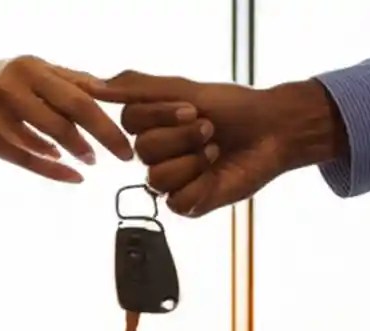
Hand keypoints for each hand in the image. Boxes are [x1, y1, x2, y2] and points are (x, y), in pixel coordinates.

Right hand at [0, 56, 134, 182]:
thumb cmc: (1, 85)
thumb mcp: (32, 73)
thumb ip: (68, 81)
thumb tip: (111, 90)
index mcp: (33, 66)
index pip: (81, 93)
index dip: (108, 117)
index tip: (130, 137)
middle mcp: (15, 83)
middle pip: (70, 111)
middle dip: (102, 136)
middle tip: (123, 156)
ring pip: (48, 135)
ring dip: (75, 151)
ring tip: (91, 160)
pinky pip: (26, 157)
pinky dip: (52, 169)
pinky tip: (72, 176)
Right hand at [89, 72, 347, 215]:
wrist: (274, 131)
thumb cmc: (233, 108)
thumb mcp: (184, 88)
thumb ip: (139, 88)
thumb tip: (95, 86)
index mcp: (151, 126)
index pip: (130, 123)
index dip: (161, 116)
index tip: (192, 108)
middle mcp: (157, 154)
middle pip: (144, 150)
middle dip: (182, 136)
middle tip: (211, 129)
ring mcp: (173, 181)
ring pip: (157, 178)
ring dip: (192, 160)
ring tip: (214, 151)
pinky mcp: (190, 204)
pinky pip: (176, 202)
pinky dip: (199, 185)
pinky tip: (216, 173)